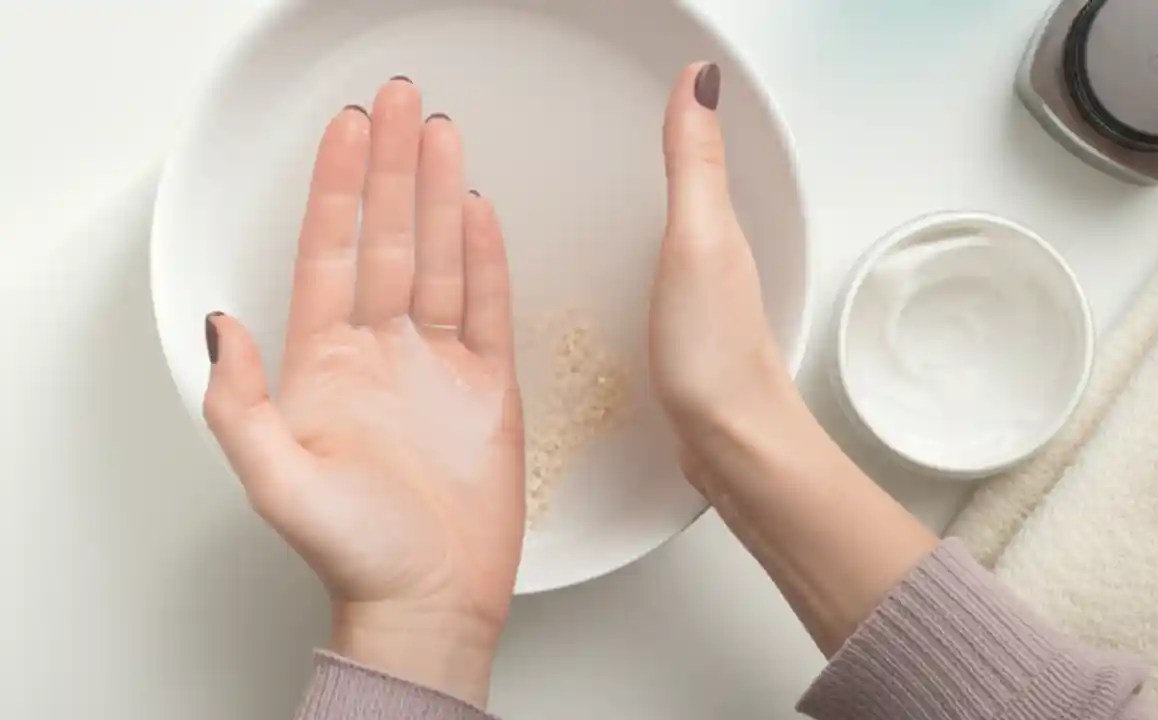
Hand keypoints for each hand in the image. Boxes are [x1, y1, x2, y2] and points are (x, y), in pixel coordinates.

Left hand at [203, 78, 520, 707]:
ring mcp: (437, 365)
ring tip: (444, 136)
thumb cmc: (357, 553)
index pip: (329, 254)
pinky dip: (484, 258)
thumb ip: (241, 404)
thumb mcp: (278, 483)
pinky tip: (478, 214)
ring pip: (437, 260)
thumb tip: (222, 324)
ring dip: (439, 197)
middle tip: (402, 103)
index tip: (350, 131)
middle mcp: (380, 353)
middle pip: (386, 239)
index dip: (338, 188)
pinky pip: (487, 306)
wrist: (432, 599)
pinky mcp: (488, 386)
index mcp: (326, 366)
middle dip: (392, 167)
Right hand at [649, 62, 800, 440]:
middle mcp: (715, 257)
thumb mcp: (698, 243)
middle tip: (620, 114)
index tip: (649, 73)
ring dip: (652, 200)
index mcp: (719, 228)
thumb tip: (701, 80)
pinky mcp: (681, 333)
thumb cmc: (714, 353)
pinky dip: (642, 252)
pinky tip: (622, 266)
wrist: (731, 444)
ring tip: (611, 179)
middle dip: (661, 146)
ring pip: (675, 230)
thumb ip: (695, 166)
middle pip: (688, 186)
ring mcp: (699, 297)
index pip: (698, 149)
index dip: (677, 108)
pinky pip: (658, 273)